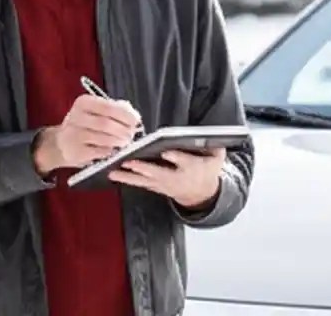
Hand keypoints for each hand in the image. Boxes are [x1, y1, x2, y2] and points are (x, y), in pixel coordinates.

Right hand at [34, 95, 140, 173]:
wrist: (61, 144)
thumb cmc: (86, 125)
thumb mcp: (97, 112)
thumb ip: (117, 109)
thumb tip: (134, 115)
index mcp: (83, 103)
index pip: (108, 107)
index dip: (125, 114)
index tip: (136, 120)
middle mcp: (76, 117)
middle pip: (106, 123)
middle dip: (123, 130)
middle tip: (131, 134)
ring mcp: (74, 135)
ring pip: (103, 138)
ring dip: (118, 141)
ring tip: (125, 142)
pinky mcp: (75, 151)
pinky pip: (98, 152)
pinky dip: (110, 151)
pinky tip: (114, 150)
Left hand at [108, 147, 225, 209]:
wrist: (201, 194)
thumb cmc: (207, 170)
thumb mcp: (217, 158)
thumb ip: (215, 147)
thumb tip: (213, 136)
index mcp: (192, 168)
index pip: (184, 162)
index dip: (176, 157)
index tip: (167, 152)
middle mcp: (175, 178)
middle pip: (159, 173)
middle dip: (144, 168)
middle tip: (131, 162)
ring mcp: (163, 185)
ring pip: (144, 180)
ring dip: (128, 176)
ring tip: (113, 171)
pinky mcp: (155, 187)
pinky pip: (139, 183)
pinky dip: (126, 179)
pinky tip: (114, 174)